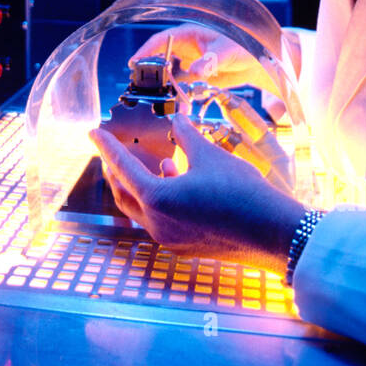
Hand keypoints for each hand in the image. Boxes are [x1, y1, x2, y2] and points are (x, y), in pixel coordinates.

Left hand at [89, 113, 301, 271]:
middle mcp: (157, 224)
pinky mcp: (185, 247)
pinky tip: (179, 183)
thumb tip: (176, 119)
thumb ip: (186, 136)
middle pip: (124, 194)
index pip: (122, 167)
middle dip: (117, 171)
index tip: (93, 133)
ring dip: (141, 186)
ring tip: (158, 164)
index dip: (107, 147)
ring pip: (142, 210)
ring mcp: (170, 239)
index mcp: (157, 199)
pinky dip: (160, 201)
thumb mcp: (209, 155)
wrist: (272, 232)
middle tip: (114, 152)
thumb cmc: (241, 192)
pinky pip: (161, 221)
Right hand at [129, 24, 280, 92]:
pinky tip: (176, 105)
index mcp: (188, 35)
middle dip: (150, 71)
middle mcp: (185, 49)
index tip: (133, 62)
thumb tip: (196, 71)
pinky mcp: (195, 79)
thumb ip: (211, 60)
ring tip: (155, 98)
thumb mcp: (227, 51)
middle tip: (140, 85)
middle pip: (159, 58)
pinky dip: (177, 95)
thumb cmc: (243, 47)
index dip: (145, 51)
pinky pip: (181, 87)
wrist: (258, 63)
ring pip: (168, 75)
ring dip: (163, 86)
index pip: (161, 40)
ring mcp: (189, 64)